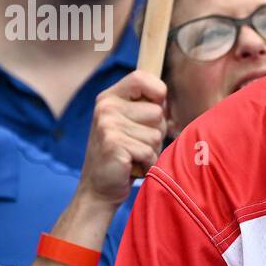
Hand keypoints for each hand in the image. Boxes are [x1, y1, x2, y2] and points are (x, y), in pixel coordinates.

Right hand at [77, 70, 166, 208]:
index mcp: (110, 97)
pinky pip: (149, 152)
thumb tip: (167, 97)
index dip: (158, 92)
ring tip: (133, 156)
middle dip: (156, 132)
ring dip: (152, 150)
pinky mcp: (113, 144)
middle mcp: (106, 107)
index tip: (156, 108)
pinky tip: (131, 167)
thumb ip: (147, 107)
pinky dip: (147, 164)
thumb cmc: (124, 155)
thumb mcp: (131, 123)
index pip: (141, 77)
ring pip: (156, 134)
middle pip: (157, 111)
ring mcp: (107, 125)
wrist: (99, 188)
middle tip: (136, 144)